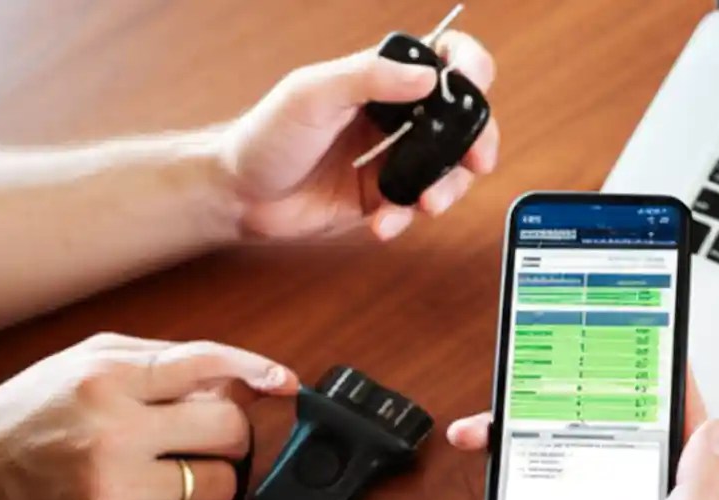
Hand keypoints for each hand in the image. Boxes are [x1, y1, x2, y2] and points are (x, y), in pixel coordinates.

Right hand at [0, 334, 298, 499]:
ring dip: (218, 482)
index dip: (255, 369)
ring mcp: (114, 491)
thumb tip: (245, 375)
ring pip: (224, 485)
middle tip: (205, 442)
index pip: (205, 363)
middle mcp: (111, 432)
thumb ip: (165, 362)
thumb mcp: (89, 365)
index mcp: (105, 379)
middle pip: (228, 429)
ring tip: (182, 477)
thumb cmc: (33, 418)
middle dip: (229, 435)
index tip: (283, 382)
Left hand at [222, 31, 498, 241]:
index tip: (472, 89)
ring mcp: (394, 157)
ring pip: (450, 168)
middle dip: (478, 141)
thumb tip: (426, 75)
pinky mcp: (386, 196)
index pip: (442, 59)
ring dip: (447, 188)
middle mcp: (395, 116)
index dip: (469, 68)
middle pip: (462, 119)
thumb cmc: (265, 136)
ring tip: (424, 203)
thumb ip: (368, 78)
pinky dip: (406, 216)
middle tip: (476, 161)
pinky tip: (384, 221)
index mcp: (380, 79)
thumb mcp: (312, 95)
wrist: (240, 197)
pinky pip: (416, 206)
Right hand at [401, 378, 718, 499]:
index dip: (679, 398)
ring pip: (568, 439)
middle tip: (580, 361)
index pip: (687, 446)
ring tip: (513, 400)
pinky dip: (499, 446)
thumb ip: (699, 494)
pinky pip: (523, 462)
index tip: (661, 356)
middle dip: (599, 394)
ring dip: (536, 415)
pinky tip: (482, 438)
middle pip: (622, 432)